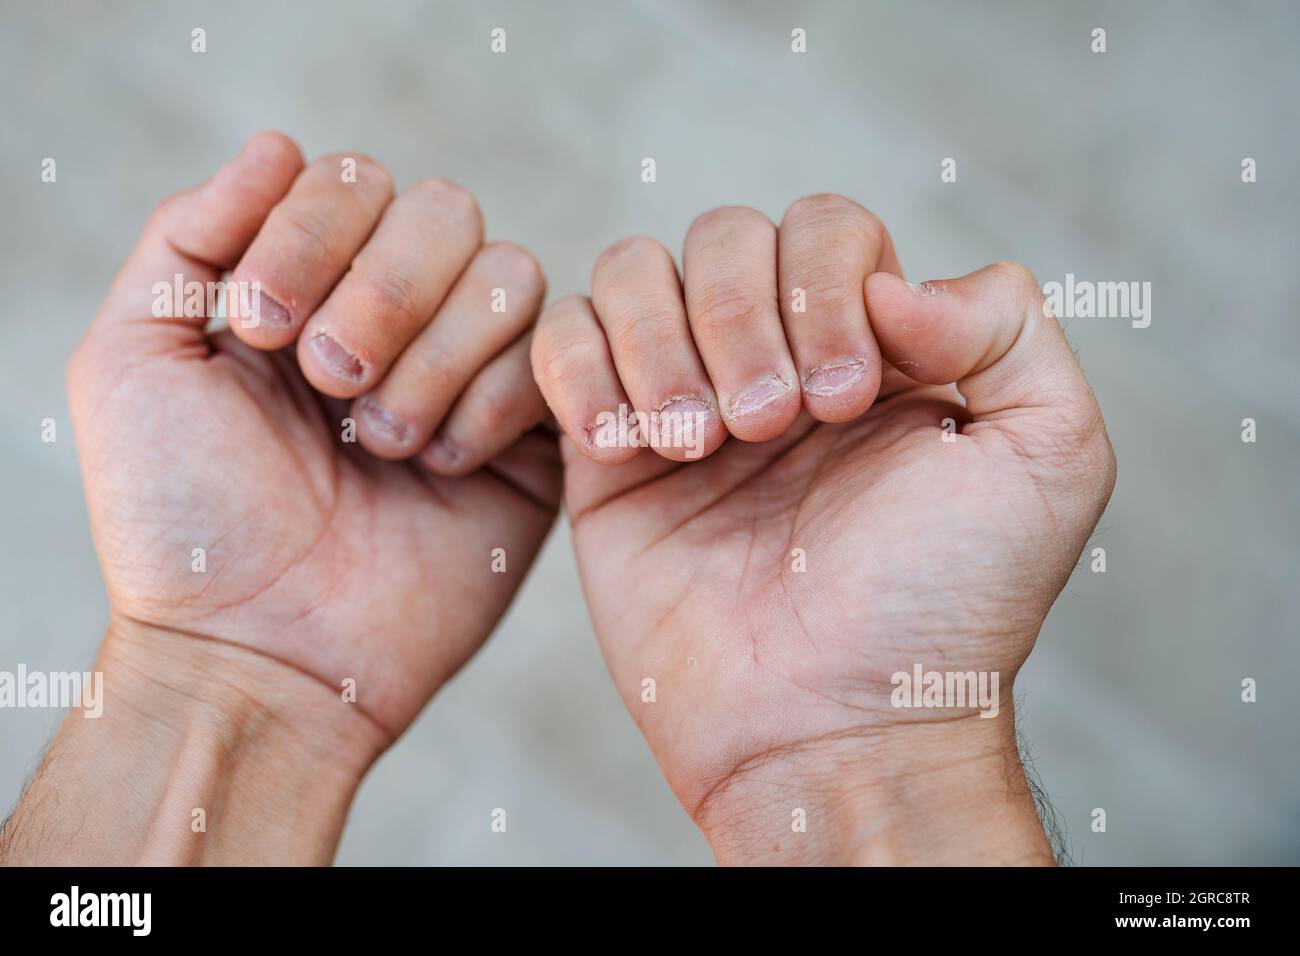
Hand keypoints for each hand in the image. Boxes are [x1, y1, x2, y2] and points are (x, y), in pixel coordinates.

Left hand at [17, 133, 558, 861]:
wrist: (262, 652)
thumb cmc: (186, 519)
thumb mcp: (135, 359)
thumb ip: (190, 235)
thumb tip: (280, 145)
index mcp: (307, 285)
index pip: (352, 180)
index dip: (315, 233)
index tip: (258, 329)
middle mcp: (395, 316)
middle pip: (444, 210)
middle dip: (381, 289)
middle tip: (326, 383)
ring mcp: (468, 373)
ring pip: (509, 273)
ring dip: (434, 353)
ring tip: (381, 443)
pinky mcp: (528, 438)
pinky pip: (550, 361)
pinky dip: (489, 405)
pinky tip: (441, 467)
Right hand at [531, 197, 1115, 863]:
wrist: (833, 729)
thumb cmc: (945, 608)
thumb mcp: (1048, 457)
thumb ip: (1008, 325)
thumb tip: (888, 279)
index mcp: (876, 348)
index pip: (826, 228)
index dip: (823, 285)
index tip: (843, 403)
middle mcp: (777, 359)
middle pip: (724, 235)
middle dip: (739, 317)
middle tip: (767, 428)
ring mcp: (687, 402)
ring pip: (634, 271)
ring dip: (661, 341)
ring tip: (695, 445)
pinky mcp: (608, 458)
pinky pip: (561, 344)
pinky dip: (582, 368)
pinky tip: (627, 445)